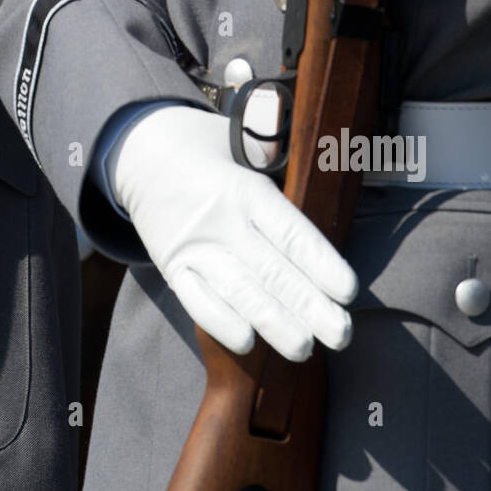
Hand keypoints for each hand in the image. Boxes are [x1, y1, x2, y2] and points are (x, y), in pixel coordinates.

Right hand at [109, 105, 357, 361]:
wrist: (142, 154)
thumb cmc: (210, 151)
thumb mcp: (245, 142)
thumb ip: (279, 152)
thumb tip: (320, 145)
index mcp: (246, 189)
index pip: (289, 232)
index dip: (320, 263)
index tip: (348, 291)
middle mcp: (221, 221)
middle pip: (271, 270)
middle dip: (309, 306)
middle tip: (341, 333)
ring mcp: (194, 247)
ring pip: (238, 292)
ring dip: (273, 324)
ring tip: (303, 348)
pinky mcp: (172, 267)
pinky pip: (196, 301)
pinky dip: (221, 323)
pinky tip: (248, 342)